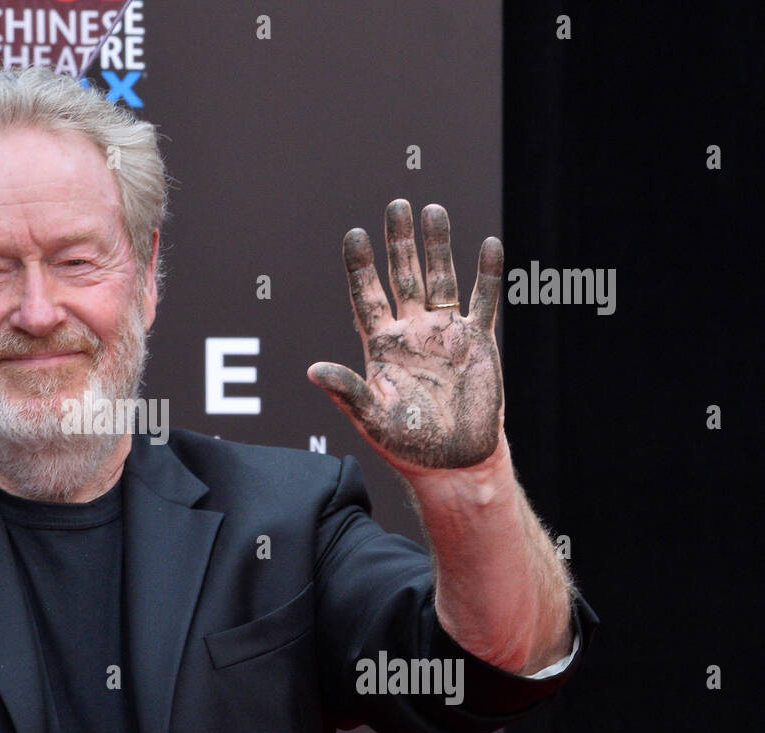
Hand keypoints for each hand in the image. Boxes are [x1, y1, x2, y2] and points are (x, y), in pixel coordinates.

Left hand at [309, 200, 503, 475]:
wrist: (454, 462)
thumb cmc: (407, 445)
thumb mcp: (371, 418)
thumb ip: (347, 391)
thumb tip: (312, 371)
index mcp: (381, 346)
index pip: (367, 297)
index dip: (360, 267)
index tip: (354, 235)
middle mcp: (412, 332)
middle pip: (403, 277)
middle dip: (398, 242)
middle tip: (396, 204)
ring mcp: (445, 334)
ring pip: (441, 279)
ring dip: (437, 246)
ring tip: (431, 209)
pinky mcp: (478, 342)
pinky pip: (484, 301)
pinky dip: (487, 274)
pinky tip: (487, 245)